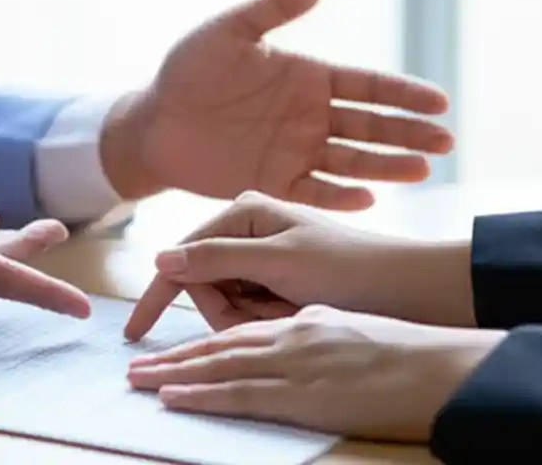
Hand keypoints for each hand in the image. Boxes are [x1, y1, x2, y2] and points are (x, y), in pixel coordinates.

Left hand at [99, 0, 453, 209]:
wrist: (152, 122)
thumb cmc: (188, 70)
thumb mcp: (231, 31)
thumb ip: (276, 7)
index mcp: (310, 77)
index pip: (369, 86)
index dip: (403, 94)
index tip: (439, 101)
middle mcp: (311, 116)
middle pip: (372, 126)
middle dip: (409, 134)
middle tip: (446, 142)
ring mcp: (295, 151)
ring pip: (353, 161)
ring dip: (387, 166)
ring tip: (423, 170)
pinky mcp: (273, 181)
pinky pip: (314, 190)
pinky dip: (340, 195)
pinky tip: (368, 196)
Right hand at [124, 192, 472, 339]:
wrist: (405, 287)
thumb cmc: (347, 267)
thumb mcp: (278, 262)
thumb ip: (218, 260)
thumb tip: (162, 259)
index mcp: (243, 209)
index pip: (181, 255)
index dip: (159, 294)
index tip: (136, 332)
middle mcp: (248, 225)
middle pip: (203, 283)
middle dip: (228, 310)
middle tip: (269, 315)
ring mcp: (263, 251)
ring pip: (227, 300)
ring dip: (253, 316)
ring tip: (290, 312)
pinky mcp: (278, 275)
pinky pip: (251, 306)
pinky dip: (268, 318)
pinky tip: (294, 313)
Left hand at [128, 306, 504, 442]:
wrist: (442, 368)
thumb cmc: (413, 356)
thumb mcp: (356, 333)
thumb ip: (320, 336)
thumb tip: (299, 346)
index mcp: (306, 320)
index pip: (244, 327)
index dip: (205, 338)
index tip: (179, 350)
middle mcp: (291, 335)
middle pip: (218, 341)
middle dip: (175, 353)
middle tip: (136, 363)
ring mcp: (292, 362)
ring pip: (217, 364)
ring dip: (172, 372)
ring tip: (137, 379)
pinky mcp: (298, 392)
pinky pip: (235, 392)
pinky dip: (198, 393)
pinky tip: (171, 396)